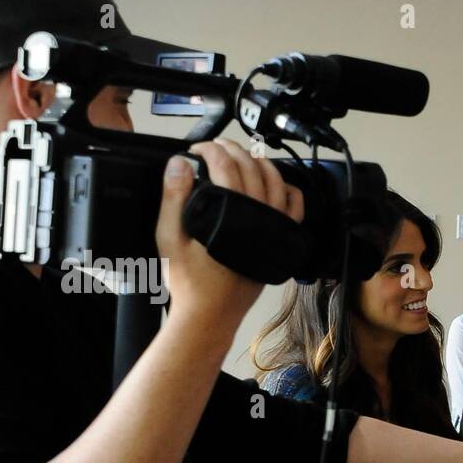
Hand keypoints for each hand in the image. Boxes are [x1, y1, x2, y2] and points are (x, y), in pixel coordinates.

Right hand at [156, 139, 303, 331]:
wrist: (210, 315)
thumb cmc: (190, 282)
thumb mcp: (169, 237)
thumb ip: (173, 198)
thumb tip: (179, 163)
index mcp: (232, 216)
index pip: (226, 167)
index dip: (210, 150)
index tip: (196, 150)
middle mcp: (259, 220)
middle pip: (252, 169)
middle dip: (233, 150)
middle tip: (215, 146)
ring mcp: (274, 230)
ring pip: (277, 183)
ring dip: (260, 162)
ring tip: (242, 155)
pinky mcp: (281, 242)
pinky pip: (294, 209)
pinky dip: (287, 190)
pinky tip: (274, 183)